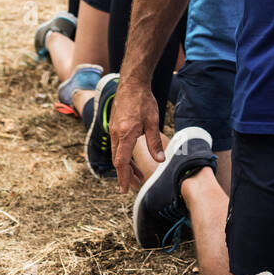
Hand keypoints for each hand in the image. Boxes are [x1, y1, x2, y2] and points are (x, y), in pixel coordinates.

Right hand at [110, 77, 163, 193]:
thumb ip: (154, 142)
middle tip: (137, 184)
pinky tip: (132, 157)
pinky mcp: (114, 126)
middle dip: (126, 174)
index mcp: (125, 134)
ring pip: (117, 153)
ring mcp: (113, 130)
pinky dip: (123, 155)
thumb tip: (160, 160)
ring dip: (126, 165)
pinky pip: (117, 146)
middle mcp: (116, 134)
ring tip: (138, 174)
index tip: (125, 190)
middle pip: (118, 160)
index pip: (121, 162)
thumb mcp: (152, 122)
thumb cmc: (143, 101)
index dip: (123, 177)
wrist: (132, 84)